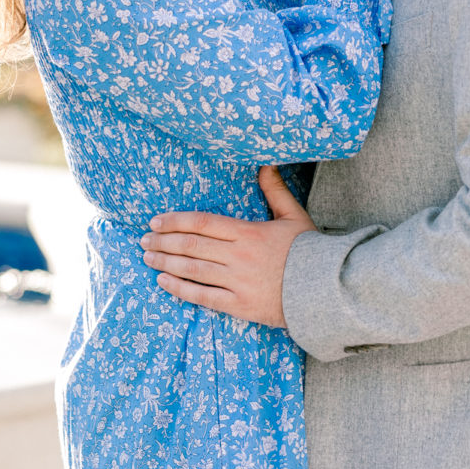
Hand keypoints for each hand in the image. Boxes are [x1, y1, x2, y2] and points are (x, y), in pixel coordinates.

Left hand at [140, 167, 314, 328]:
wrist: (326, 291)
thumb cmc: (308, 251)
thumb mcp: (293, 216)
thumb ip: (275, 190)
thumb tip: (266, 163)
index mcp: (248, 232)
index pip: (203, 222)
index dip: (176, 220)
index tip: (156, 221)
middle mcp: (238, 256)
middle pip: (191, 245)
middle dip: (163, 241)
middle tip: (144, 239)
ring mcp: (237, 282)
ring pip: (192, 270)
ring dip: (165, 262)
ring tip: (147, 256)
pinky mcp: (239, 306)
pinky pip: (202, 297)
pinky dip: (180, 289)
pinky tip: (163, 281)